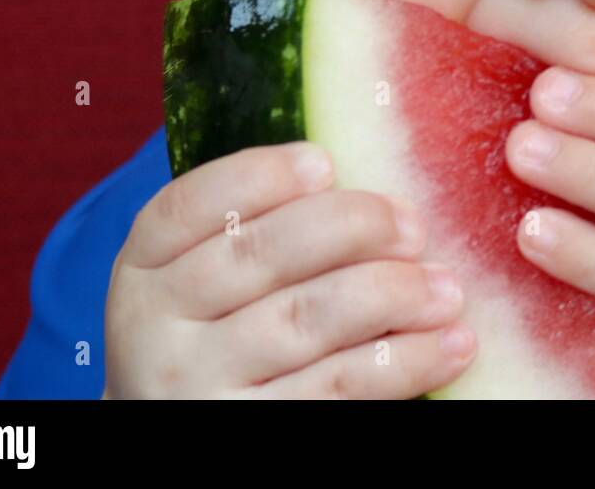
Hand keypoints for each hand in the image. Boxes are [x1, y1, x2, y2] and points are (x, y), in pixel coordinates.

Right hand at [104, 141, 474, 397]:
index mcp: (144, 267)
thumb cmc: (219, 331)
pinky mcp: (253, 432)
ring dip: (391, 294)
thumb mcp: (205, 276)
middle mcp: (157, 327)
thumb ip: (257, 224)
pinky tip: (450, 344)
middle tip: (412, 225)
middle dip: (349, 228)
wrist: (183, 427)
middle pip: (259, 256)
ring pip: (306, 321)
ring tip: (446, 288)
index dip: (259, 176)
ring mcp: (198, 387)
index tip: (325, 162)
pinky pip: (339, 389)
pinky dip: (404, 362)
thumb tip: (365, 170)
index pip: (190, 205)